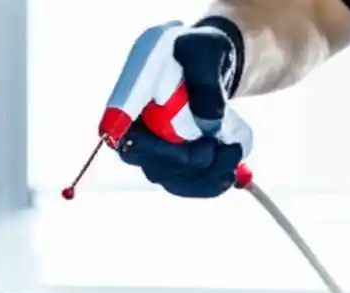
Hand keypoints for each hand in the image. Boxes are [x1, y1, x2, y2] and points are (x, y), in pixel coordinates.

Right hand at [111, 20, 253, 198]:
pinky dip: (207, 185)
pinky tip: (228, 173)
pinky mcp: (168, 163)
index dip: (126, 138)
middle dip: (186, 160)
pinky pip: (182, 185)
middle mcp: (132, 123)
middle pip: (145, 158)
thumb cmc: (201, 51)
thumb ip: (205, 77)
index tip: (146, 143)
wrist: (209, 65)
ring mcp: (149, 147)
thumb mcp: (207, 50)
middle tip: (221, 146)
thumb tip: (209, 120)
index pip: (116, 122)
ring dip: (204, 174)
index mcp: (131, 90)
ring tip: (234, 151)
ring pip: (167, 177)